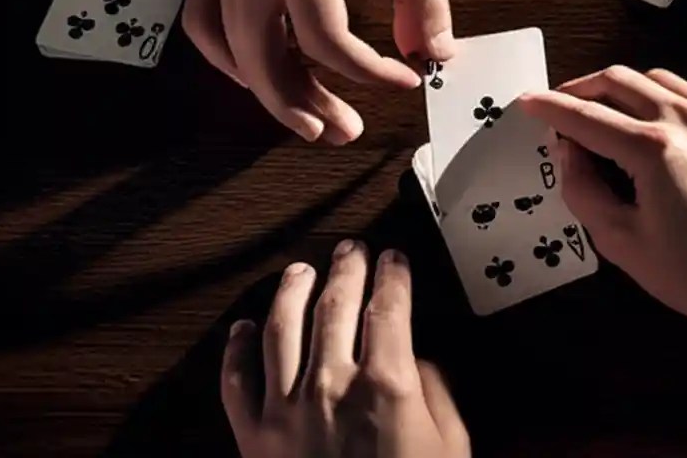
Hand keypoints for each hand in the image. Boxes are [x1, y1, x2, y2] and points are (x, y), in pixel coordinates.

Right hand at [184, 0, 453, 143]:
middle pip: (266, 60)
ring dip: (271, 93)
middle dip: (308, 107)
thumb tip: (435, 51)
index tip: (408, 79)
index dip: (370, 73)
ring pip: (232, 52)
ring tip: (312, 119)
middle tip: (346, 132)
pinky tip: (266, 79)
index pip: (326, 39)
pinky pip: (205, 27)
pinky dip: (233, 61)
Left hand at [221, 243, 469, 456]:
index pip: (389, 308)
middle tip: (351, 249)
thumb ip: (435, 395)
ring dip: (292, 291)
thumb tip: (414, 358)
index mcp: (386, 386)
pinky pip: (236, 380)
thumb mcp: (450, 449)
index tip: (395, 257)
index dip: (393, 275)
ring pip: (281, 328)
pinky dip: (236, 349)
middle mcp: (331, 385)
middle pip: (335, 306)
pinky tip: (244, 328)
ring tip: (301, 270)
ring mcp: (286, 409)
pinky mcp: (252, 437)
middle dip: (346, 269)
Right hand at [517, 67, 686, 348]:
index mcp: (654, 149)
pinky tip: (673, 111)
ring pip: (664, 79)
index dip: (550, 107)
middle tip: (563, 106)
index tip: (529, 102)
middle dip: (583, 89)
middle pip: (621, 82)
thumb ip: (583, 191)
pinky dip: (683, 92)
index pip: (585, 116)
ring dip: (628, 88)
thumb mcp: (622, 243)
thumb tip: (568, 152)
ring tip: (612, 112)